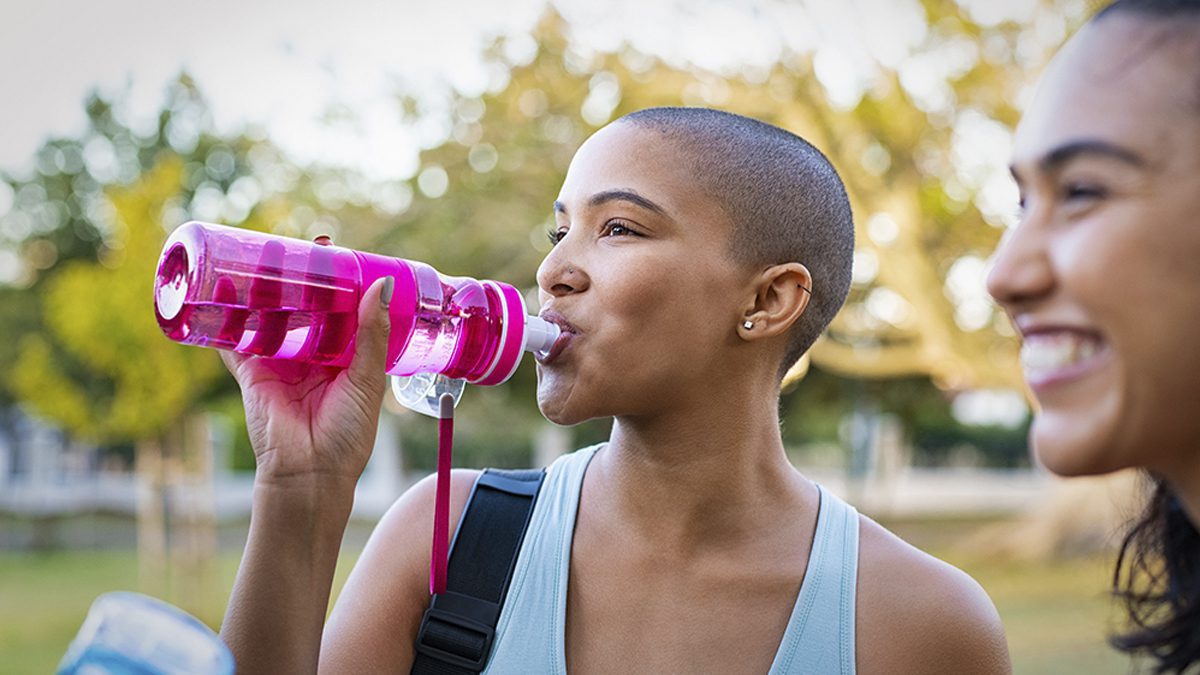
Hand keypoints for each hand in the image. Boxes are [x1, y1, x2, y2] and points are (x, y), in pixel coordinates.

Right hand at [221, 236, 392, 487]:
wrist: (309, 475)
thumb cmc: (347, 436)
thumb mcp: (366, 379)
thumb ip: (371, 334)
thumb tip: (380, 286)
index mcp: (344, 359)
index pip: (341, 312)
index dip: (339, 284)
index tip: (339, 254)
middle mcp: (311, 357)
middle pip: (304, 309)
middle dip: (302, 279)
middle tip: (303, 245)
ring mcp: (280, 363)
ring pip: (271, 317)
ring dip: (267, 290)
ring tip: (266, 255)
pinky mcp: (251, 372)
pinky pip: (236, 340)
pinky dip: (227, 318)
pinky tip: (223, 288)